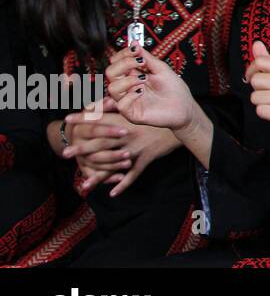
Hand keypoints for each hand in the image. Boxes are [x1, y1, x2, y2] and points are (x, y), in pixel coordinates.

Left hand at [63, 96, 181, 196]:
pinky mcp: (145, 159)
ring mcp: (135, 149)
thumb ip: (121, 107)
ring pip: (113, 164)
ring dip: (98, 176)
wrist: (179, 123)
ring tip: (84, 185)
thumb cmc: (157, 115)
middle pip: (100, 143)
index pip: (100, 119)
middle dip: (82, 149)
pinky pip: (133, 174)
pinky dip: (123, 185)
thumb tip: (103, 101)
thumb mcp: (139, 109)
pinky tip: (113, 193)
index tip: (67, 119)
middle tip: (65, 153)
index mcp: (125, 121)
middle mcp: (127, 136)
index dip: (83, 118)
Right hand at [105, 42, 198, 131]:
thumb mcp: (161, 68)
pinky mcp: (132, 113)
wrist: (185, 107)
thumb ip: (146, 58)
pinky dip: (131, 95)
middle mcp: (127, 87)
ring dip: (128, 80)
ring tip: (144, 79)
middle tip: (141, 63)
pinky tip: (142, 92)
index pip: (116, 62)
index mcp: (132, 75)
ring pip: (112, 88)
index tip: (136, 50)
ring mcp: (128, 100)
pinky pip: (121, 104)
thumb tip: (134, 44)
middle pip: (110, 73)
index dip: (123, 54)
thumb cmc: (174, 89)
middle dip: (124, 64)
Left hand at [246, 41, 269, 150]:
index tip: (255, 78)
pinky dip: (264, 113)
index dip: (251, 71)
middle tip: (269, 95)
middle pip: (255, 80)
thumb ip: (267, 60)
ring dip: (260, 103)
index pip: (260, 62)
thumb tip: (256, 43)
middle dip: (258, 90)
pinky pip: (260, 110)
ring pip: (255, 97)